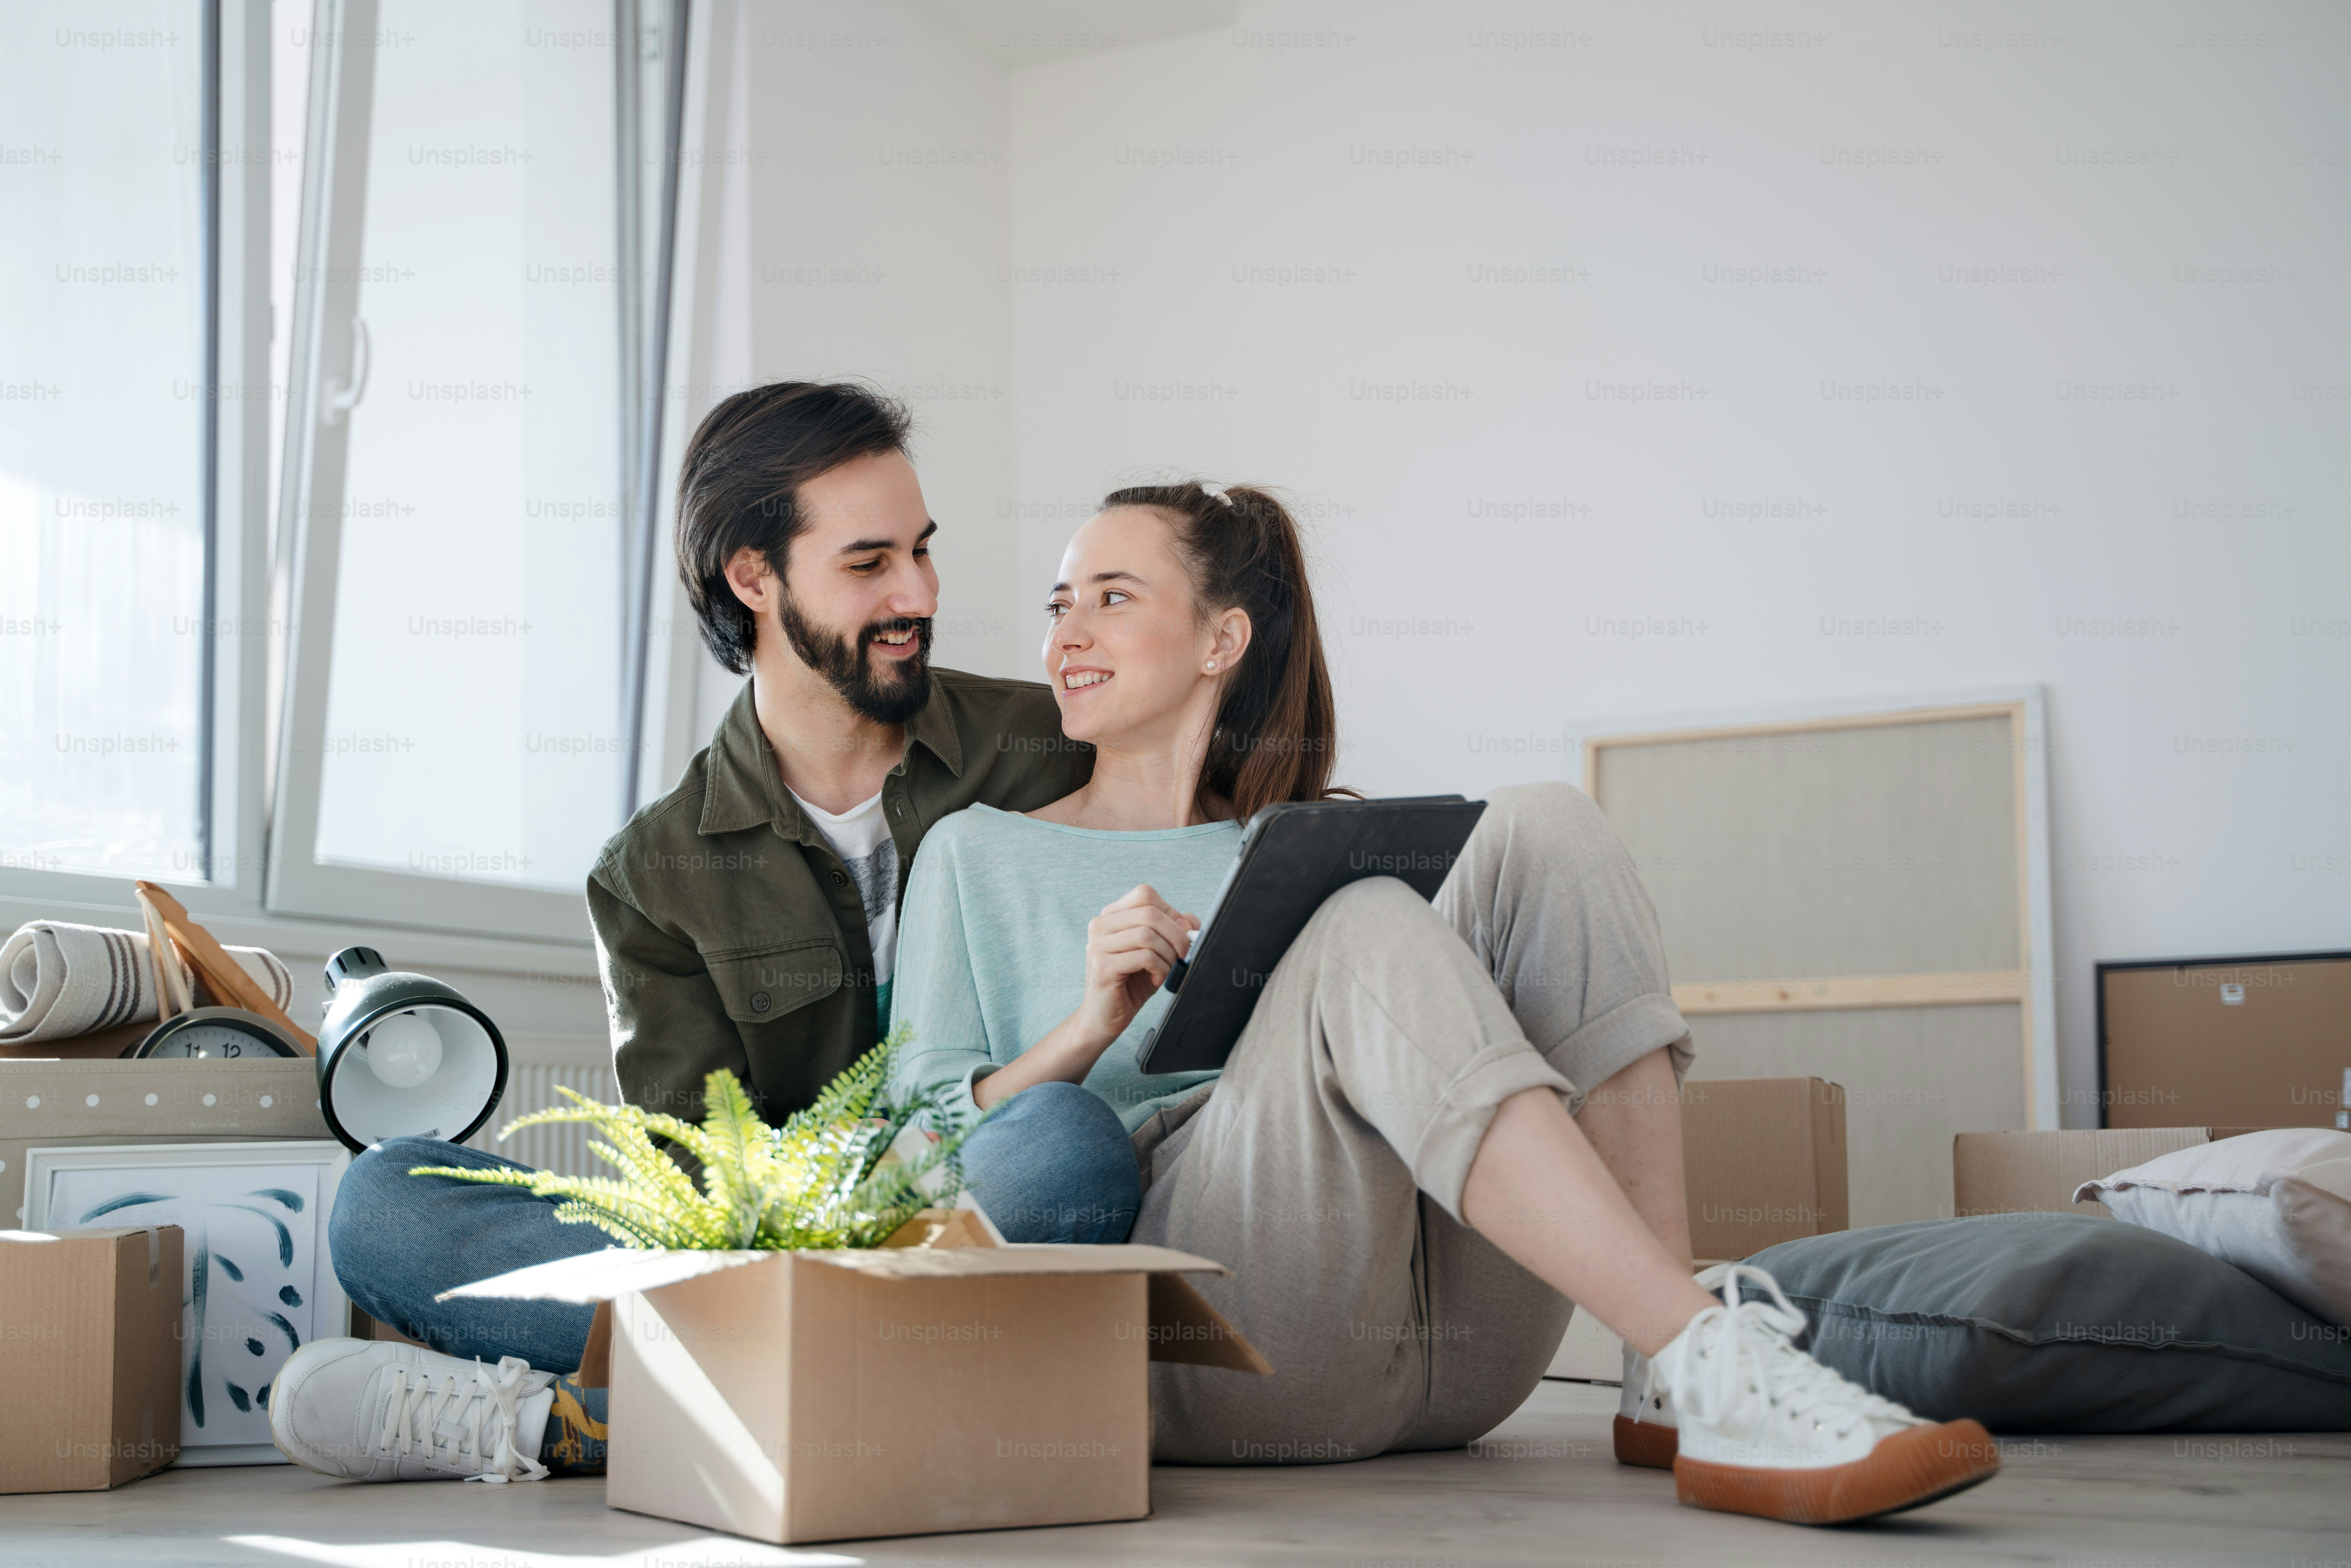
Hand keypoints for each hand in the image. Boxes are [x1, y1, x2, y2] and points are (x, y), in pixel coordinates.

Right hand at [1074, 884, 1198, 1049]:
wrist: (1104, 1017)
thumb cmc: (1132, 983)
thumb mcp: (1158, 952)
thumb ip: (1173, 931)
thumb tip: (1189, 921)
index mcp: (1112, 915)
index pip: (1145, 894)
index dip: (1170, 913)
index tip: (1179, 935)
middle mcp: (1100, 925)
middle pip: (1150, 913)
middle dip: (1176, 935)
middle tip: (1183, 954)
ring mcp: (1098, 944)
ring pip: (1148, 934)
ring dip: (1168, 955)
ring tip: (1166, 969)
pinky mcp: (1102, 965)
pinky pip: (1144, 957)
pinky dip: (1159, 968)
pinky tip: (1155, 979)